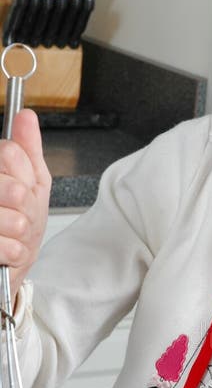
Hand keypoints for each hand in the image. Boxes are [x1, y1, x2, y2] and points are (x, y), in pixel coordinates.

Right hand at [0, 108, 51, 300]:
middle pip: (15, 189)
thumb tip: (26, 117)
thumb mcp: (31, 186)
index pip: (10, 155)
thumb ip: (26, 152)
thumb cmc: (16, 228)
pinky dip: (15, 252)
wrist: (4, 270)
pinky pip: (8, 246)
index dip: (24, 177)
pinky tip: (8, 251)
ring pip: (15, 219)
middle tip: (18, 217)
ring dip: (21, 234)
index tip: (21, 190)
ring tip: (12, 235)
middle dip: (26, 208)